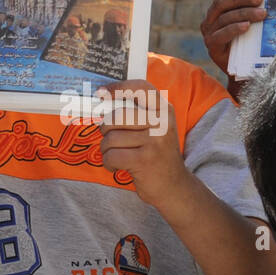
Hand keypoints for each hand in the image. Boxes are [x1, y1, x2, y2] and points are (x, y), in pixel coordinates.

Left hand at [97, 80, 186, 208]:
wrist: (174, 187)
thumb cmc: (157, 155)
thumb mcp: (157, 129)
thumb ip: (138, 113)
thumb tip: (104, 99)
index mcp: (164, 111)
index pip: (140, 88)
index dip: (118, 88)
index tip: (101, 92)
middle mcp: (162, 123)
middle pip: (117, 116)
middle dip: (105, 129)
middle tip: (110, 139)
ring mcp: (154, 141)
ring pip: (111, 138)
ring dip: (106, 150)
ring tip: (117, 156)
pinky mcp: (144, 160)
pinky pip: (111, 156)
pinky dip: (109, 163)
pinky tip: (117, 167)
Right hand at [200, 0, 264, 74]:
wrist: (243, 69)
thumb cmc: (248, 42)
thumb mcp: (249, 22)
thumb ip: (250, 8)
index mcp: (216, 10)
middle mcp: (209, 20)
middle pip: (222, 3)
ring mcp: (208, 34)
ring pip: (224, 18)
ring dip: (244, 13)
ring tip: (262, 14)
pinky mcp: (212, 47)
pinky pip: (221, 34)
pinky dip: (235, 28)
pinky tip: (247, 26)